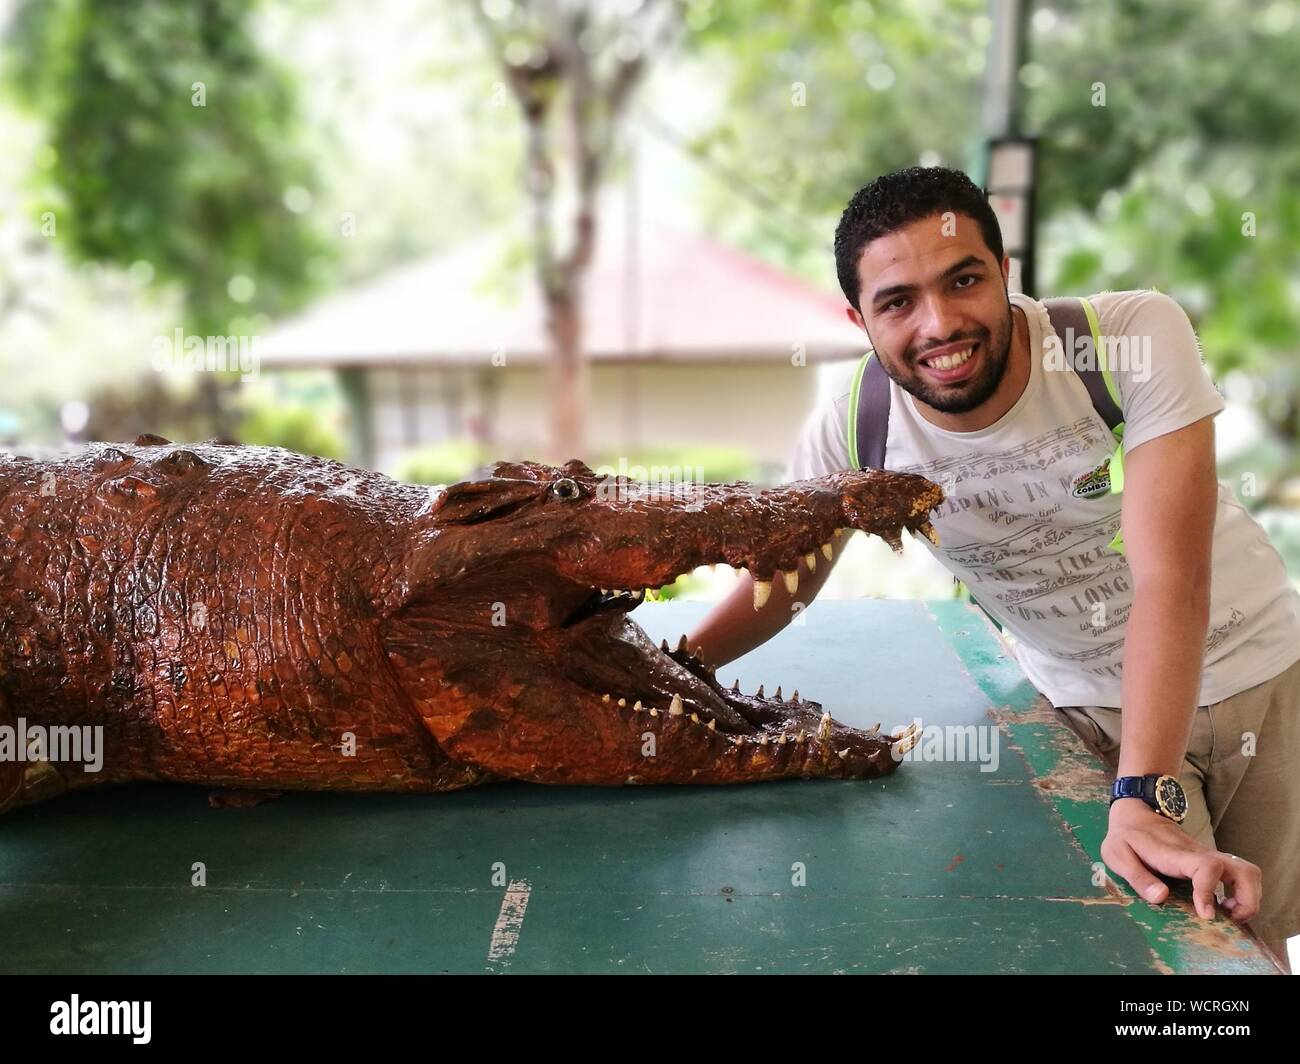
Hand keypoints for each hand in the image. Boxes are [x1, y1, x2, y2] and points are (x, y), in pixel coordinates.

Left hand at [1101, 798, 1261, 920]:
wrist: (1137, 812)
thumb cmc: (1126, 835)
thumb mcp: (1117, 854)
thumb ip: (1137, 877)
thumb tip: (1161, 897)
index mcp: (1175, 854)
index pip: (1207, 866)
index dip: (1209, 891)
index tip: (1205, 914)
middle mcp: (1200, 854)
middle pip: (1244, 869)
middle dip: (1247, 899)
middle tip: (1230, 918)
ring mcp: (1209, 856)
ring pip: (1248, 872)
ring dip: (1249, 898)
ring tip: (1230, 915)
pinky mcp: (1212, 861)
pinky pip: (1239, 876)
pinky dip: (1242, 894)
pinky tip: (1225, 906)